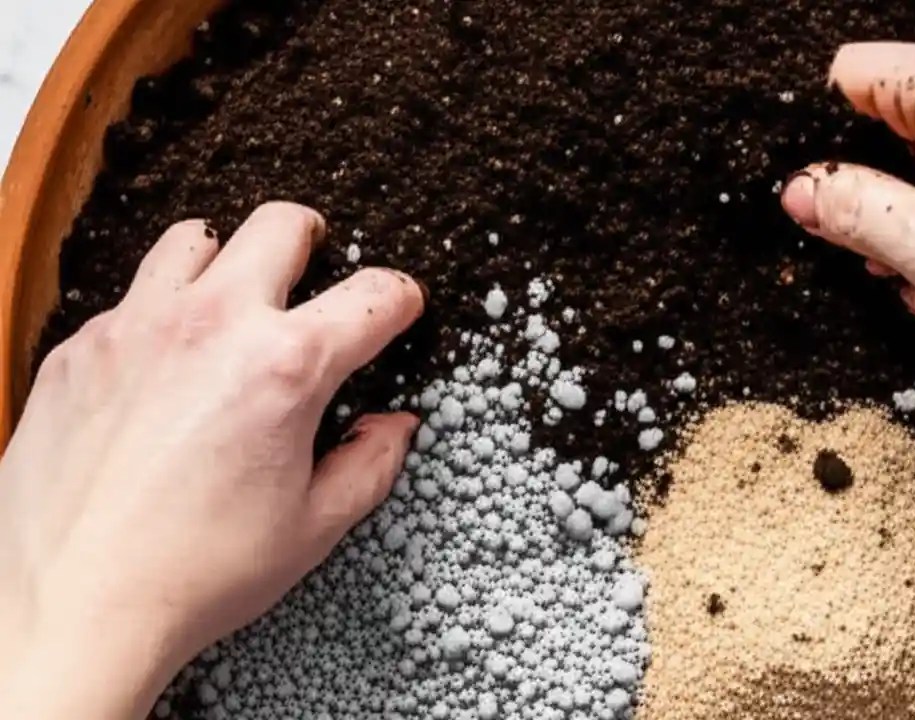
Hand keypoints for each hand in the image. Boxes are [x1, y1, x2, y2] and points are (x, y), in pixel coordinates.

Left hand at [0, 202, 424, 718]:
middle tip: (317, 269)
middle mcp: (211, 326)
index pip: (372, 295)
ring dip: (228, 260)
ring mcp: (136, 328)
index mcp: (285, 369)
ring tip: (234, 303)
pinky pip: (132, 298)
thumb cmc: (194, 575)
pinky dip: (162, 314)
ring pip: (195, 241)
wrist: (72, 608)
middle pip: (281, 224)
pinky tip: (166, 366)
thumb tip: (392, 426)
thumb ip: (371, 463)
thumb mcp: (314, 527)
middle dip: (314, 239)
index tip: (400, 308)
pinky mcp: (80, 348)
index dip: (401, 299)